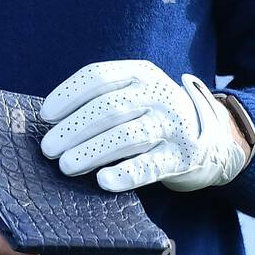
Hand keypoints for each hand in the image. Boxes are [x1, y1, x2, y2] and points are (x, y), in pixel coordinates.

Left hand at [39, 60, 249, 191]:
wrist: (209, 139)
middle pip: (108, 108)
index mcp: (140, 72)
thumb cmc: (153, 115)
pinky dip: (125, 174)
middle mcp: (159, 94)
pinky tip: (103, 181)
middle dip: (73, 128)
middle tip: (48, 148)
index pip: (98, 76)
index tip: (45, 116)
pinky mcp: (183, 156)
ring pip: (127, 135)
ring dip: (92, 151)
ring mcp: (172, 125)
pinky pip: (150, 165)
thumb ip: (101, 98)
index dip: (68, 95)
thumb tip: (49, 121)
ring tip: (66, 165)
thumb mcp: (134, 93)